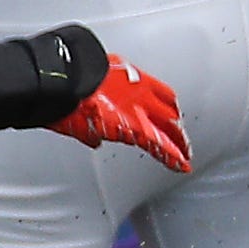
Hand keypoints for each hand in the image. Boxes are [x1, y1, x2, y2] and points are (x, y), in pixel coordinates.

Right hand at [52, 54, 190, 172]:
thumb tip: (95, 139)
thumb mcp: (85, 97)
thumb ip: (93, 124)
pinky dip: (172, 157)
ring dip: (178, 143)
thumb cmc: (70, 85)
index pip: (161, 96)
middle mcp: (140, 95)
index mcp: (130, 82)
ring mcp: (142, 110)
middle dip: (175, 127)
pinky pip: (160, 144)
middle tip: (182, 140)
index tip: (172, 117)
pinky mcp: (137, 128)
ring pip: (169, 128)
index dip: (168, 107)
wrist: (65, 82)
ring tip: (183, 158)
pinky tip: (180, 165)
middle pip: (168, 113)